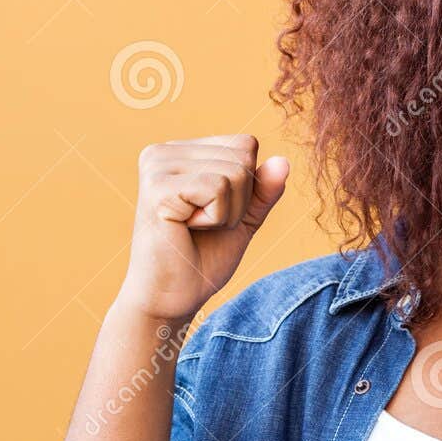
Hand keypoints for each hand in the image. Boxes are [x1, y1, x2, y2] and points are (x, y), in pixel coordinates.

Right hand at [117, 135, 289, 321]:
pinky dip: (217, 217)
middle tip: (204, 224)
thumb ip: (263, 189)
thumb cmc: (203, 257)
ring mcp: (157, 166)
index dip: (247, 186)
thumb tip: (284, 161)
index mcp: (180, 151)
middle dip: (239, 200)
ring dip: (228, 212)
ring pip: (234, 173)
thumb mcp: (244, 217)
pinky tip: (187, 228)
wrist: (171, 296)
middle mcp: (163, 151)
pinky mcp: (158, 187)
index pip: (244, 145)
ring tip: (195, 227)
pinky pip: (219, 188)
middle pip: (243, 157)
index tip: (214, 211)